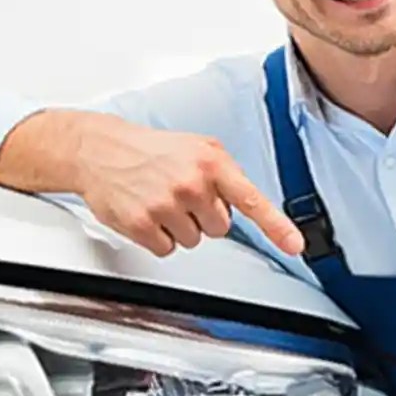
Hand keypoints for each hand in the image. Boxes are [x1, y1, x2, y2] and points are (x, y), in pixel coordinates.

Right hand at [75, 118, 304, 257]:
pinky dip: (159, 237)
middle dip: (204, 216)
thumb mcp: (196, 147)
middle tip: (181, 195)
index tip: (296, 245)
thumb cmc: (149, 149)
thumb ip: (224, 173)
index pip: (252, 200)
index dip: (277, 226)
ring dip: (180, 227)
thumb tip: (244, 202)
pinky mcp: (143, 224)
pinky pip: (167, 248)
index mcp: (211, 162)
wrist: (100, 150)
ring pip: (194, 241)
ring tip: (161, 200)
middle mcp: (192, 183)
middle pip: (220, 228)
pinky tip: (147, 213)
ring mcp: (166, 205)